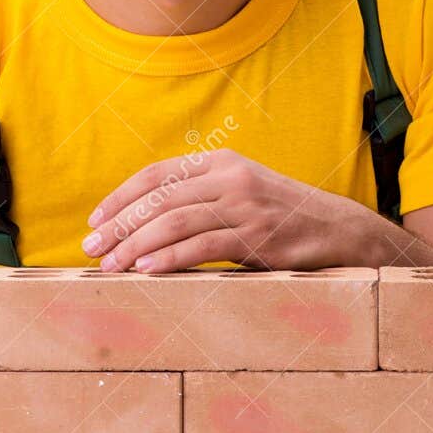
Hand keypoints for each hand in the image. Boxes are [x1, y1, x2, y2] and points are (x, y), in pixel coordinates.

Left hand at [81, 148, 371, 272]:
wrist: (340, 230)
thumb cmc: (282, 218)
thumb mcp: (240, 194)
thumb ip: (201, 199)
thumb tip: (144, 224)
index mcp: (221, 162)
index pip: (157, 175)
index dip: (121, 197)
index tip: (95, 220)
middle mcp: (230, 178)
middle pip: (160, 200)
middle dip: (120, 225)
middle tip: (91, 249)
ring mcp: (244, 206)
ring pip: (175, 222)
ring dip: (136, 245)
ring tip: (111, 266)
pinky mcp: (257, 237)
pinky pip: (203, 246)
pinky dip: (170, 259)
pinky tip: (146, 270)